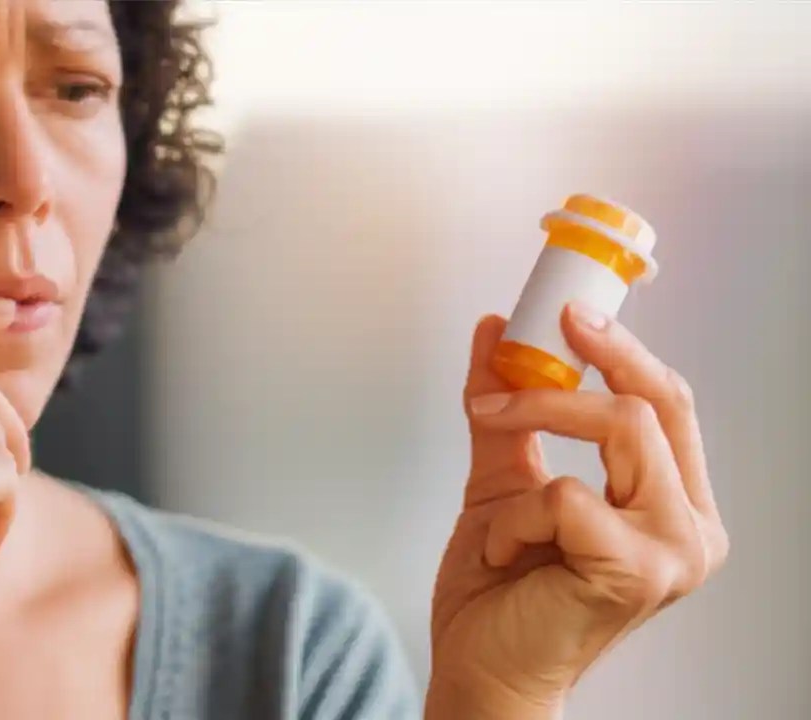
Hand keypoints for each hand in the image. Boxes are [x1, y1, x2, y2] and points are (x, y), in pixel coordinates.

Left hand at [425, 305, 727, 718]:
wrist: (479, 668)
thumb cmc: (499, 591)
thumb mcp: (501, 484)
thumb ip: (505, 415)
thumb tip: (496, 334)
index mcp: (669, 504)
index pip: (666, 405)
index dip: (624, 350)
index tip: (570, 310)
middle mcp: (689, 527)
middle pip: (655, 405)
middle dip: (592, 361)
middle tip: (543, 332)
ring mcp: (674, 552)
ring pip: (621, 429)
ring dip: (537, 431)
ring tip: (494, 496)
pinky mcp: (638, 571)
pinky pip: (566, 495)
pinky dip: (513, 517)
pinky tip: (503, 554)